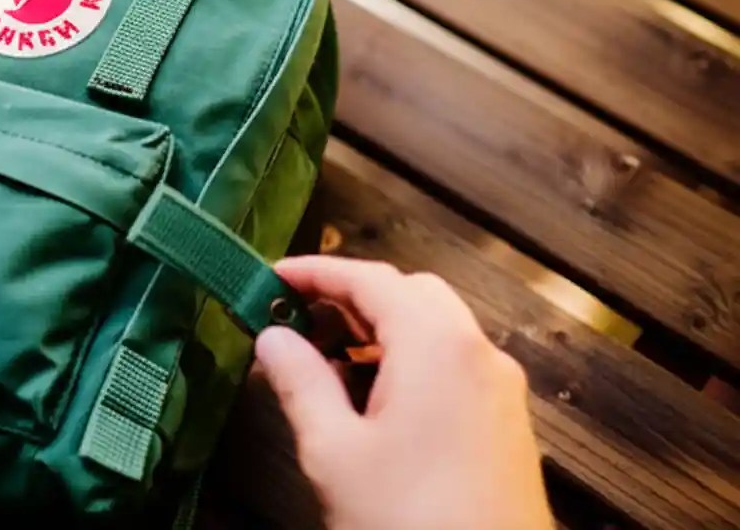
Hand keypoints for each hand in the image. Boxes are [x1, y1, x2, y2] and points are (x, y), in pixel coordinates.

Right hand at [256, 256, 550, 529]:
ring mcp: (500, 388)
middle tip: (296, 319)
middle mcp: (479, 353)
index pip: (371, 280)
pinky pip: (454, 364)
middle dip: (351, 297)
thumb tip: (273, 337)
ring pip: (436, 328)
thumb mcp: (334, 452)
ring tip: (325, 363)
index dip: (316, 272)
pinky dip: (409, 360)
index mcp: (437, 345)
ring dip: (380, 330)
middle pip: (410, 294)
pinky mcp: (507, 424)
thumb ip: (301, 382)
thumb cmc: (407, 521)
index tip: (270, 278)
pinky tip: (372, 401)